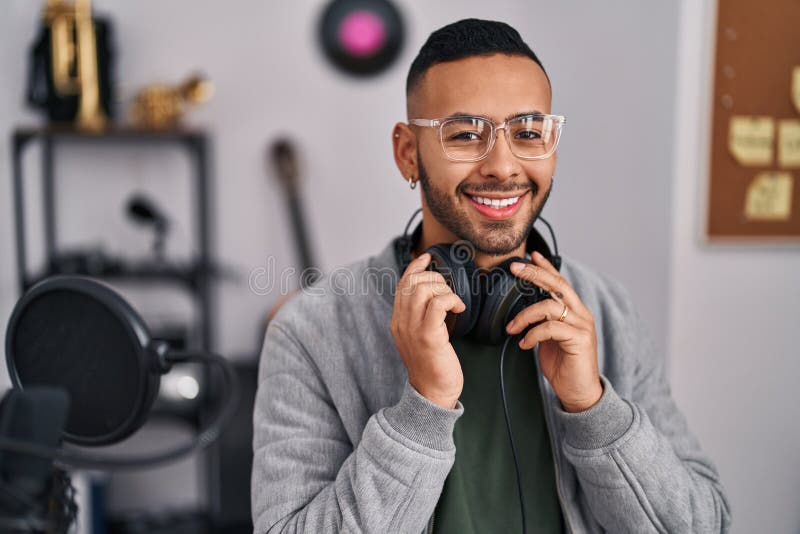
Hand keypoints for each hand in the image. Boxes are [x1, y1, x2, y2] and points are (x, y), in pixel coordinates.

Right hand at [390, 252, 465, 408]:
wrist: (433, 393)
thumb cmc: (433, 365)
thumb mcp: (422, 336)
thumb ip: (422, 316)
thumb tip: (436, 294)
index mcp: (398, 321)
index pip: (401, 284)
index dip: (415, 267)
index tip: (428, 258)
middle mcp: (401, 322)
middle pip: (412, 282)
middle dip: (434, 278)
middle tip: (449, 291)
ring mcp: (413, 329)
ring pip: (423, 289)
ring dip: (444, 289)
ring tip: (454, 301)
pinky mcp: (429, 336)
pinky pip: (438, 304)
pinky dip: (452, 299)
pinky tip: (460, 308)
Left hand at [505, 251, 601, 412]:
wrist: (579, 393)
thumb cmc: (563, 365)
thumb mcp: (548, 339)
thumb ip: (542, 322)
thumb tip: (523, 311)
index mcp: (574, 311)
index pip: (560, 282)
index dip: (546, 267)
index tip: (531, 255)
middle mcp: (581, 314)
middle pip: (557, 285)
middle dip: (534, 273)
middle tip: (513, 268)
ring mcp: (582, 326)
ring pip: (549, 306)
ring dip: (524, 315)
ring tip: (511, 329)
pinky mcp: (579, 340)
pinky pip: (550, 328)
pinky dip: (532, 334)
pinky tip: (524, 344)